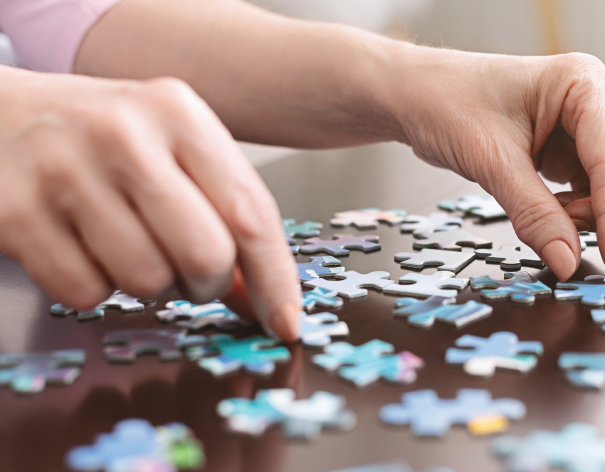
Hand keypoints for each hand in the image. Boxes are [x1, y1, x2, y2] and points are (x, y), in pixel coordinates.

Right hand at [0, 68, 299, 337]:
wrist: (1, 116)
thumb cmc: (102, 138)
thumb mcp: (172, 150)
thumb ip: (222, 211)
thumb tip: (260, 297)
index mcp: (178, 114)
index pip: (250, 213)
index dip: (275, 279)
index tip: (285, 322)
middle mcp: (125, 135)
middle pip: (205, 256)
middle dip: (205, 285)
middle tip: (188, 274)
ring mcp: (66, 172)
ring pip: (147, 282)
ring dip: (149, 286)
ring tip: (129, 247)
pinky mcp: (17, 213)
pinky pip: (86, 293)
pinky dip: (93, 287)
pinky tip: (83, 248)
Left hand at [389, 50, 604, 281]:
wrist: (416, 97)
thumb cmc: (445, 104)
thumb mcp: (490, 162)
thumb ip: (533, 214)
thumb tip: (568, 262)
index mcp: (581, 84)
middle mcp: (594, 100)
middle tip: (565, 229)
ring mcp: (586, 126)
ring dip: (594, 213)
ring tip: (546, 215)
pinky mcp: (573, 148)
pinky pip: (596, 190)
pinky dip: (578, 211)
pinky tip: (547, 211)